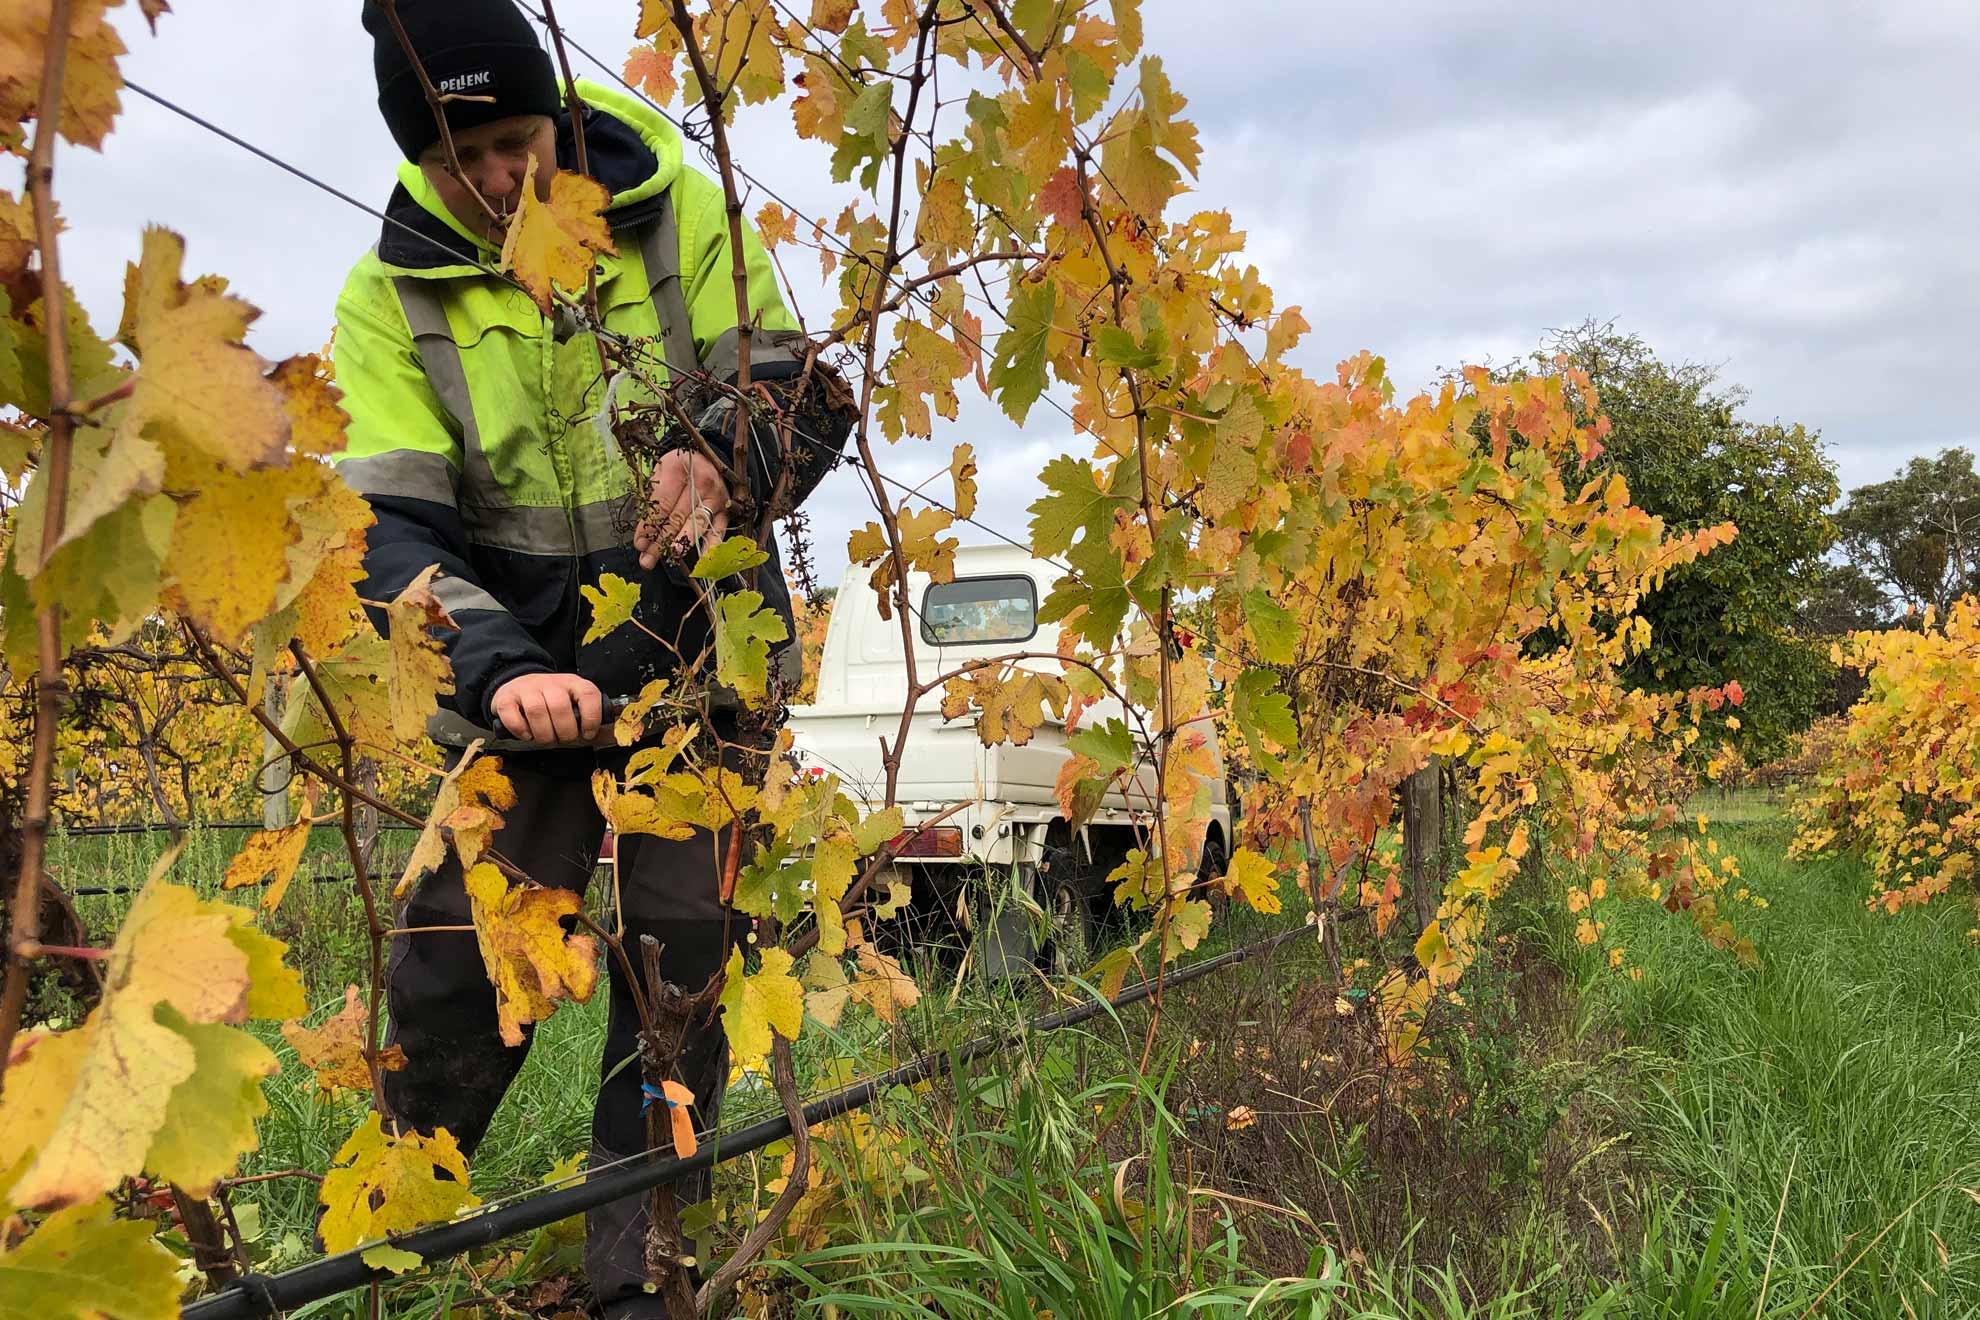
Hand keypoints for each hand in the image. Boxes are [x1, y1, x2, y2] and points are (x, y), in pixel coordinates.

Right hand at [490, 672, 602, 744]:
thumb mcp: (577, 712)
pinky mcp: (507, 696)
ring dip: (543, 733)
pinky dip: (520, 729)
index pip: (589, 695)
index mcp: (574, 684)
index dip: (591, 717)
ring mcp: (528, 688)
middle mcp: (552, 683)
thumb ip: (597, 728)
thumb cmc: (552, 706)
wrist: (518, 687)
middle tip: (563, 739)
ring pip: (537, 710)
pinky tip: (527, 734)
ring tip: (546, 739)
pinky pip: (512, 713)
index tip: (587, 733)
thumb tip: (620, 738)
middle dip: (564, 732)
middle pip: (560, 706)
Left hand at [635, 448, 729, 569]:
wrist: (708, 457)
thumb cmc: (678, 468)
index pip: (662, 504)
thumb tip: (644, 535)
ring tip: (671, 555)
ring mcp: (715, 497)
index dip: (649, 526)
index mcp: (677, 469)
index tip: (640, 544)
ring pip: (697, 525)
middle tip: (648, 559)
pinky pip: (719, 530)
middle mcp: (699, 482)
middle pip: (677, 517)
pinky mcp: (726, 509)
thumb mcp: (659, 473)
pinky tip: (703, 559)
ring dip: (682, 543)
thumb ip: (652, 501)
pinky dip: (712, 546)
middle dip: (660, 541)